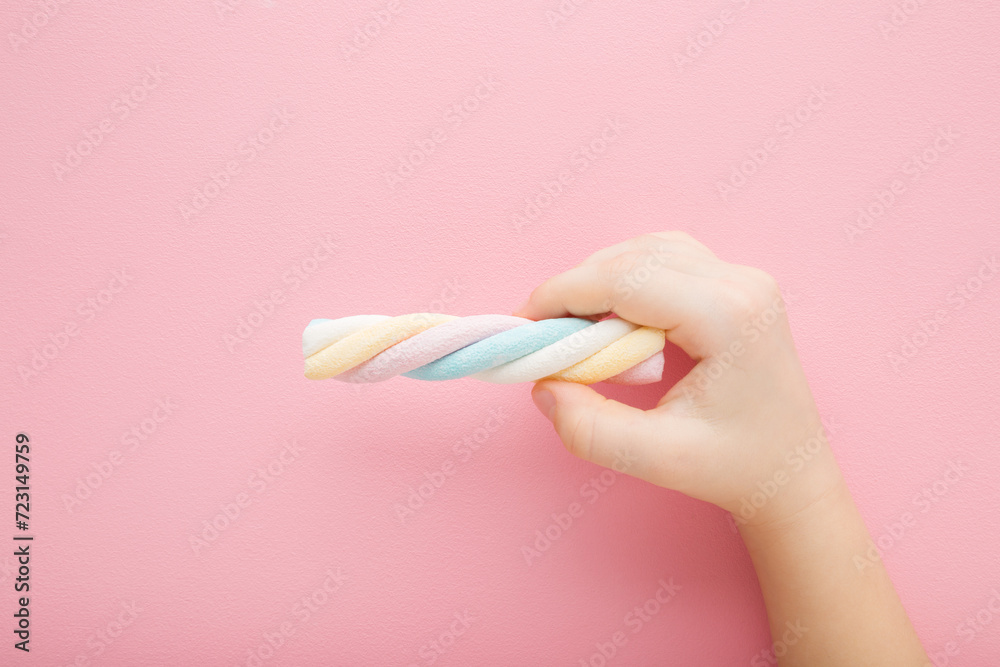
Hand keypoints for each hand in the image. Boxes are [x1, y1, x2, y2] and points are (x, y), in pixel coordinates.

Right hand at [514, 231, 841, 528]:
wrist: (792, 473)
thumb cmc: (735, 469)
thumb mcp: (656, 460)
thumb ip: (588, 428)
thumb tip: (543, 384)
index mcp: (728, 317)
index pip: (625, 279)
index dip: (562, 294)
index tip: (522, 325)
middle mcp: (741, 283)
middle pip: (633, 257)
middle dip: (576, 289)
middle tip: (541, 334)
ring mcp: (744, 277)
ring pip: (648, 249)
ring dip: (600, 279)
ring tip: (575, 329)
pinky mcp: (738, 284)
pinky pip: (667, 258)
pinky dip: (627, 279)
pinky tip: (613, 317)